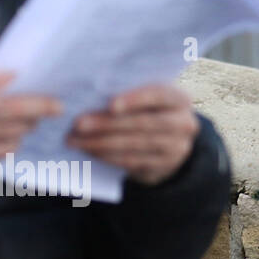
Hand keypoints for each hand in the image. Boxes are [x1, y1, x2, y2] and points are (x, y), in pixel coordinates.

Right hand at [0, 64, 62, 188]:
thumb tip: (6, 74)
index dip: (18, 80)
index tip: (38, 78)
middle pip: (8, 107)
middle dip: (38, 106)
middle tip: (57, 106)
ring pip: (9, 130)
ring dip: (27, 126)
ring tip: (33, 122)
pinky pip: (2, 149)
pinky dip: (13, 143)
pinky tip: (13, 138)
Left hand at [66, 83, 197, 184]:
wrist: (166, 141)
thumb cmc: (146, 109)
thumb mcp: (145, 97)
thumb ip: (126, 91)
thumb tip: (89, 92)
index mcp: (179, 98)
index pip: (158, 95)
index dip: (135, 99)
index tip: (111, 105)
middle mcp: (184, 123)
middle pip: (142, 123)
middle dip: (106, 123)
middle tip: (78, 123)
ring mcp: (176, 148)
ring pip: (133, 144)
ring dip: (100, 142)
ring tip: (75, 139)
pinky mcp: (162, 167)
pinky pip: (131, 161)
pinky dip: (107, 156)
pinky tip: (89, 150)